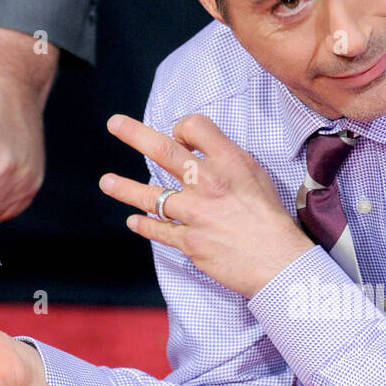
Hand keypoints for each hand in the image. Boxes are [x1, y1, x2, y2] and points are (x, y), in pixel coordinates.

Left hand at [99, 112, 313, 298]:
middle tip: (113, 123)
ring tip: (106, 181)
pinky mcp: (189, 241)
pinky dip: (143, 224)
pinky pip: (157, 229)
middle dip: (133, 134)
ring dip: (124, 187)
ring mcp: (195, 213)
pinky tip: (133, 221)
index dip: (182, 127)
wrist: (279, 262)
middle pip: (163, 150)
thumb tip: (203, 152)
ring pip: (150, 194)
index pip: (195, 126)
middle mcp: (208, 182)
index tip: (179, 136)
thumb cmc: (272, 220)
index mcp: (229, 162)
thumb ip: (228, 161)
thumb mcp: (257, 177)